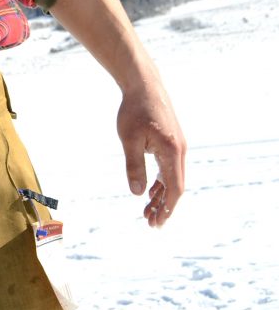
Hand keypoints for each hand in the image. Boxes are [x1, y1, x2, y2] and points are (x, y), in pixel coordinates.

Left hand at [116, 77, 186, 227]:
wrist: (144, 86)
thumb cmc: (134, 110)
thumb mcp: (129, 139)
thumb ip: (134, 166)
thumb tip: (137, 194)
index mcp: (172, 152)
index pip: (174, 188)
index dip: (167, 208)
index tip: (157, 223)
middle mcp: (180, 151)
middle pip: (175, 187)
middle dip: (164, 207)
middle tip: (150, 224)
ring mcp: (177, 147)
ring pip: (172, 178)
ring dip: (161, 196)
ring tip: (147, 211)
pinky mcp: (171, 142)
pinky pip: (168, 168)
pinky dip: (161, 182)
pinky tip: (150, 191)